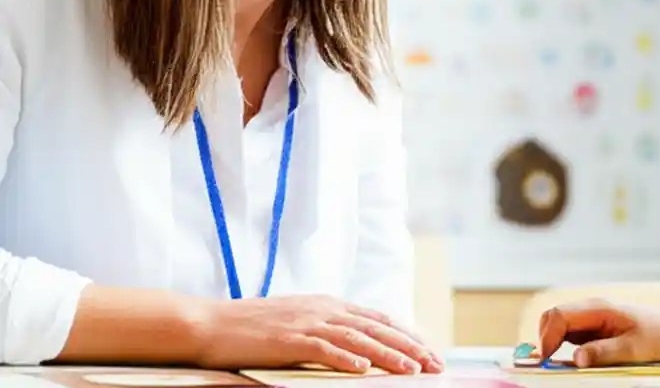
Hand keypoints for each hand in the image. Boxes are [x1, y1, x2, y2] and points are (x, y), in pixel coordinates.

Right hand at [191, 295, 442, 374]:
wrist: (209, 324)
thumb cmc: (252, 328)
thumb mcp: (299, 320)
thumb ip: (328, 328)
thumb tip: (358, 347)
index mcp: (329, 304)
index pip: (378, 318)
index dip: (406, 335)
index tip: (430, 351)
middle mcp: (323, 309)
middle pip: (376, 327)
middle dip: (409, 346)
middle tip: (435, 364)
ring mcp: (306, 322)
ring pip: (357, 338)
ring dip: (387, 354)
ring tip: (411, 369)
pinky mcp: (287, 339)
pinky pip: (321, 349)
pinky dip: (344, 359)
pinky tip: (362, 370)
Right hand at [538, 299, 659, 366]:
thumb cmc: (657, 335)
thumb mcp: (632, 348)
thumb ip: (603, 352)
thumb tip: (576, 359)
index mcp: (598, 309)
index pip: (559, 315)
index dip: (548, 337)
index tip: (548, 359)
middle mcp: (590, 309)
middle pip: (552, 316)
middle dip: (544, 338)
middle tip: (548, 363)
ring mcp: (590, 317)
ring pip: (557, 323)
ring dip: (550, 340)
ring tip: (554, 362)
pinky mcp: (592, 327)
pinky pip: (567, 332)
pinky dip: (559, 344)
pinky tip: (566, 359)